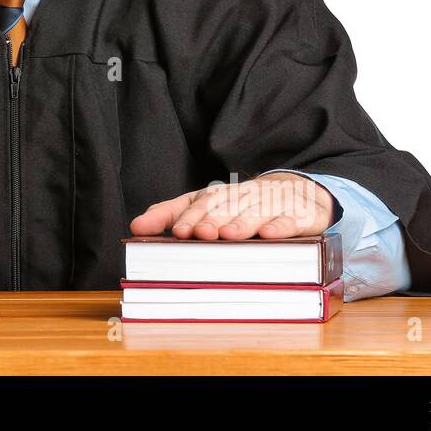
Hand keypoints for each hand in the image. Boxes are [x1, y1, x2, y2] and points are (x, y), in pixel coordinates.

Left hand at [128, 172, 334, 240]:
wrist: (294, 194)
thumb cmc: (239, 207)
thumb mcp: (205, 208)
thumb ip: (170, 216)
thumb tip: (134, 226)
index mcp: (217, 196)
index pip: (199, 204)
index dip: (189, 217)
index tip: (177, 232)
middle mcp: (241, 197)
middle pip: (225, 209)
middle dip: (211, 221)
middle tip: (199, 235)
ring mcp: (270, 205)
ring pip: (254, 214)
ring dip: (241, 224)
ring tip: (228, 236)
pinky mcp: (296, 215)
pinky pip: (288, 221)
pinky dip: (279, 226)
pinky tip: (269, 235)